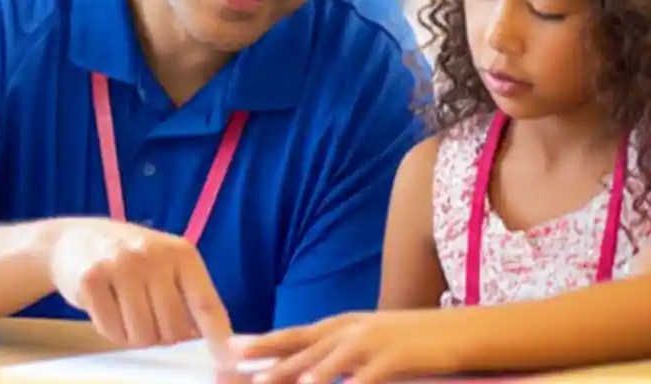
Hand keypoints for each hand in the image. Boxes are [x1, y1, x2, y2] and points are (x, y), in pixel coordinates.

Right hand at [45, 218, 232, 360]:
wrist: (71, 238)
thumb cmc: (127, 257)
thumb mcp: (164, 263)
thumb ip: (186, 295)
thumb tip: (212, 342)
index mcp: (181, 253)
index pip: (206, 304)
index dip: (218, 338)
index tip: (227, 362)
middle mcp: (152, 256)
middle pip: (173, 329)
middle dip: (163, 336)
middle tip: (148, 319)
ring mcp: (120, 266)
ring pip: (143, 335)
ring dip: (135, 336)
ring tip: (125, 312)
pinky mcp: (90, 280)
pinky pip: (112, 330)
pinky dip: (111, 331)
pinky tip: (106, 308)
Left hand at [228, 310, 473, 383]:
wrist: (469, 332)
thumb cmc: (420, 343)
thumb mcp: (375, 344)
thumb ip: (345, 356)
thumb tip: (314, 372)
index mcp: (345, 326)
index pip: (297, 335)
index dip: (265, 343)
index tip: (232, 348)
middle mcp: (354, 329)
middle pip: (303, 346)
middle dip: (267, 357)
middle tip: (234, 366)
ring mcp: (375, 340)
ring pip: (329, 359)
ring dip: (299, 373)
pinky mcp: (399, 356)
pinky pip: (369, 374)